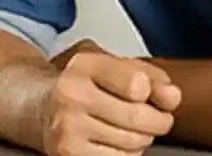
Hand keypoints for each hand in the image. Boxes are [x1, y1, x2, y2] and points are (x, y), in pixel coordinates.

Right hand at [40, 40, 182, 155]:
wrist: (39, 107)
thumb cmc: (86, 86)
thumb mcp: (115, 66)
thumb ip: (151, 75)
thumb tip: (172, 97)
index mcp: (85, 65)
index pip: (137, 84)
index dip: (152, 92)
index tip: (145, 92)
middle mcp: (71, 93)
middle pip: (139, 118)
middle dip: (157, 121)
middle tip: (154, 118)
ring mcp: (67, 126)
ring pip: (133, 143)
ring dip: (141, 139)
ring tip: (128, 128)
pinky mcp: (68, 153)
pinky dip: (126, 155)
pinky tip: (114, 142)